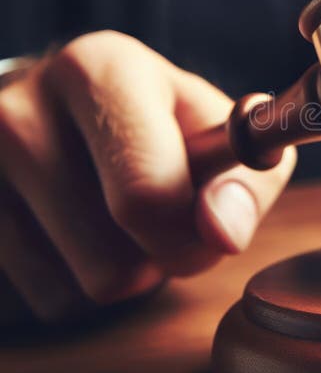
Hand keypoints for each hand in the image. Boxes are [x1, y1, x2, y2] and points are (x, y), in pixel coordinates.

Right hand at [0, 31, 295, 322]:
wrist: (65, 110)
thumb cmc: (163, 125)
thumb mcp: (223, 136)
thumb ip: (247, 181)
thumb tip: (221, 231)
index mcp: (98, 70)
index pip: (148, 197)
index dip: (192, 236)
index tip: (205, 220)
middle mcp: (20, 108)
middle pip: (113, 266)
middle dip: (155, 261)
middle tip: (158, 217)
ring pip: (74, 294)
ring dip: (115, 273)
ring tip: (114, 218)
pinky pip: (37, 302)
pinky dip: (69, 283)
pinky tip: (72, 233)